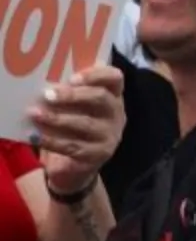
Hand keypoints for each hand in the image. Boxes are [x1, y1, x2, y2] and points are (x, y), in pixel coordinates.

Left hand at [29, 64, 123, 195]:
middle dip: (73, 95)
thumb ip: (68, 94)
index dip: (96, 74)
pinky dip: (51, 140)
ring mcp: (109, 136)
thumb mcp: (75, 108)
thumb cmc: (73, 127)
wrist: (75, 166)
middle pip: (101, 98)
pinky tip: (34, 136)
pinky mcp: (97, 155)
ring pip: (85, 123)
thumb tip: (43, 81)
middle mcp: (116, 114)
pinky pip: (72, 145)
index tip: (72, 78)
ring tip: (34, 113)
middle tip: (48, 95)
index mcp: (112, 97)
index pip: (115, 78)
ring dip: (57, 118)